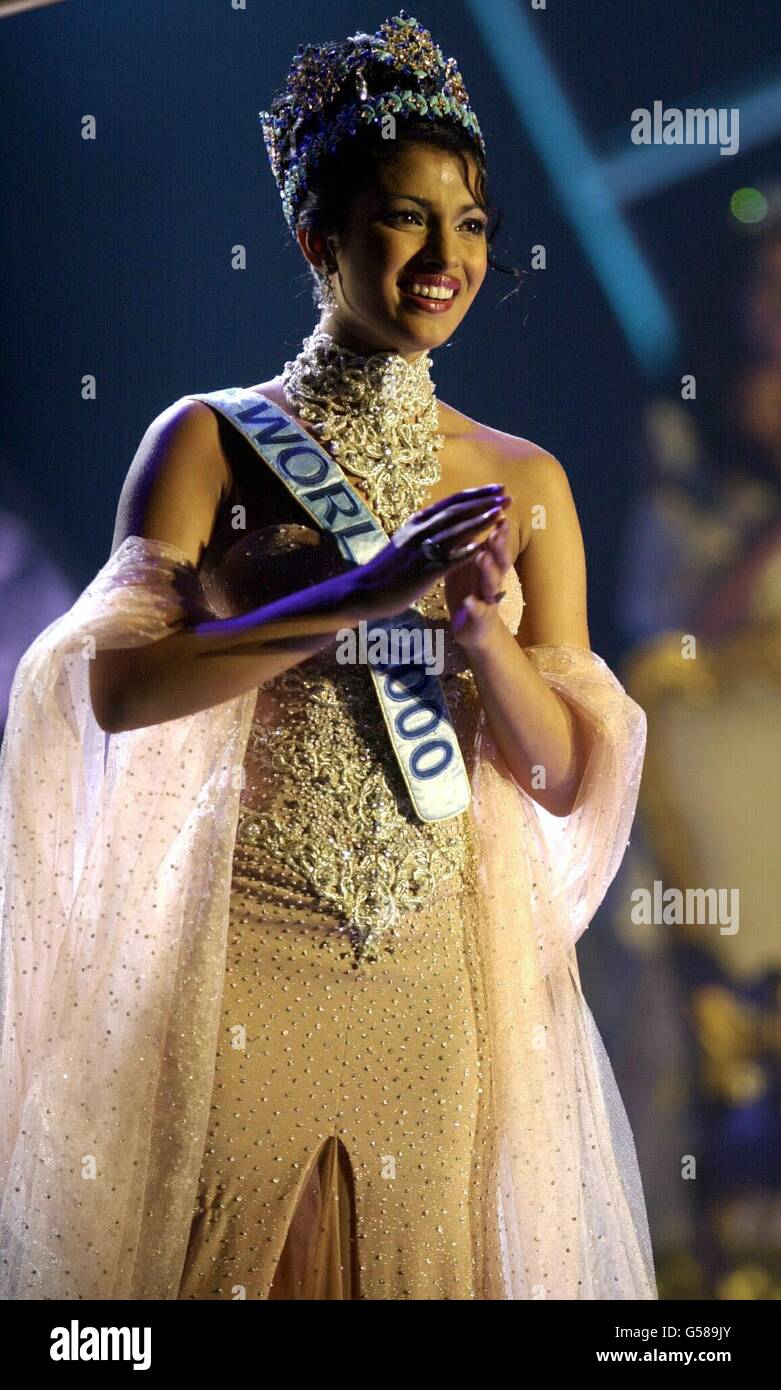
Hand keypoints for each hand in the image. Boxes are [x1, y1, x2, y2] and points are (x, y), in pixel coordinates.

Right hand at [349, 485, 510, 621]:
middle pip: (456, 512)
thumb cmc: (387, 569)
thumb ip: (425, 529)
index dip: (476, 495)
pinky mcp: (421, 572)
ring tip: (499, 514)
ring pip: (454, 532)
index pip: (452, 502)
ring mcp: (420, 551)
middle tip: (506, 496)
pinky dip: (463, 553)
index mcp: (417, 522)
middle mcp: (419, 531)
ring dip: (478, 522)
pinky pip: (445, 560)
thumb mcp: (406, 541)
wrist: (364, 591)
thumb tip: (444, 519)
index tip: (497, 489)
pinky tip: (480, 547)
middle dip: (483, 503)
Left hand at [446, 513, 513, 651]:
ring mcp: (488, 599)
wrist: (473, 627)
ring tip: (482, 557)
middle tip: (497, 529)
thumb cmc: (469, 589)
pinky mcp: (479, 618)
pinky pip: (478, 612)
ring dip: (488, 570)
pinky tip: (469, 603)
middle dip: (499, 544)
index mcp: (489, 563)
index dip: (497, 525)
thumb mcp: (469, 562)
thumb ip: (470, 541)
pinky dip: (474, 607)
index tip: (498, 506)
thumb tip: (468, 510)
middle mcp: (492, 578)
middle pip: (500, 559)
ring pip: (492, 584)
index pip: (495, 540)